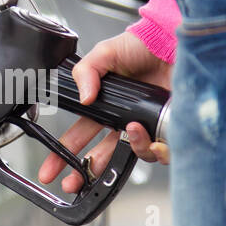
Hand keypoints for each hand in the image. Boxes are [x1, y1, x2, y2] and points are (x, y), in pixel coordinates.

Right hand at [39, 31, 171, 194]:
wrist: (173, 42)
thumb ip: (87, 71)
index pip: (80, 135)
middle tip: (73, 183)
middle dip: (85, 173)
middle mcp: (125, 121)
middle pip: (102, 156)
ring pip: (134, 155)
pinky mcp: (168, 129)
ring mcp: (146, 127)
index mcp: (106, 107)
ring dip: (130, 148)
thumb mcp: (106, 52)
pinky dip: (156, 148)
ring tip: (131, 130)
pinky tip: (152, 135)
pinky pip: (160, 152)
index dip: (64, 154)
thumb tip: (83, 98)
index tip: (51, 170)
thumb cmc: (142, 45)